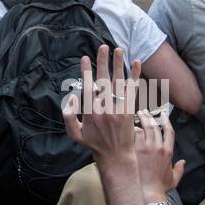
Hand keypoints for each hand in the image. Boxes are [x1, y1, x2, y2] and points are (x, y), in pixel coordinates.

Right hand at [62, 44, 141, 169]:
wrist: (116, 157)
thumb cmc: (94, 144)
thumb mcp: (74, 134)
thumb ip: (68, 116)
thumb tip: (72, 98)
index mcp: (90, 112)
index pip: (88, 87)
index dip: (86, 71)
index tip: (86, 58)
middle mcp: (104, 109)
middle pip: (104, 80)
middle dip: (103, 62)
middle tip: (103, 47)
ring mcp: (118, 109)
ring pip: (118, 82)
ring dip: (118, 64)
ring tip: (118, 50)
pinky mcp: (130, 111)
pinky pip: (132, 91)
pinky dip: (135, 76)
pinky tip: (136, 64)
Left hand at [136, 106, 184, 199]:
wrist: (151, 191)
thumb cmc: (162, 186)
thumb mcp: (175, 178)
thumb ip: (180, 169)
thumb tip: (184, 162)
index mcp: (169, 152)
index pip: (169, 131)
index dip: (166, 121)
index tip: (162, 114)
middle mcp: (160, 147)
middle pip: (156, 126)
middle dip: (150, 116)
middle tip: (145, 111)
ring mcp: (149, 147)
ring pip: (147, 127)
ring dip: (143, 118)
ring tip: (138, 113)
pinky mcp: (139, 150)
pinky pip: (137, 134)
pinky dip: (134, 128)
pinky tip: (131, 125)